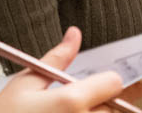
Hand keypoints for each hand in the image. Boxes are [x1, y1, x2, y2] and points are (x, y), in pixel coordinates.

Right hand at [0, 27, 141, 111]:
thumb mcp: (24, 85)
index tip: (102, 82)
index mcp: (71, 101)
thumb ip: (56, 60)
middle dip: (109, 101)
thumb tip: (74, 36)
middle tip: (96, 98)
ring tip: (80, 110)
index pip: (115, 84)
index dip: (110, 80)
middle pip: (117, 108)